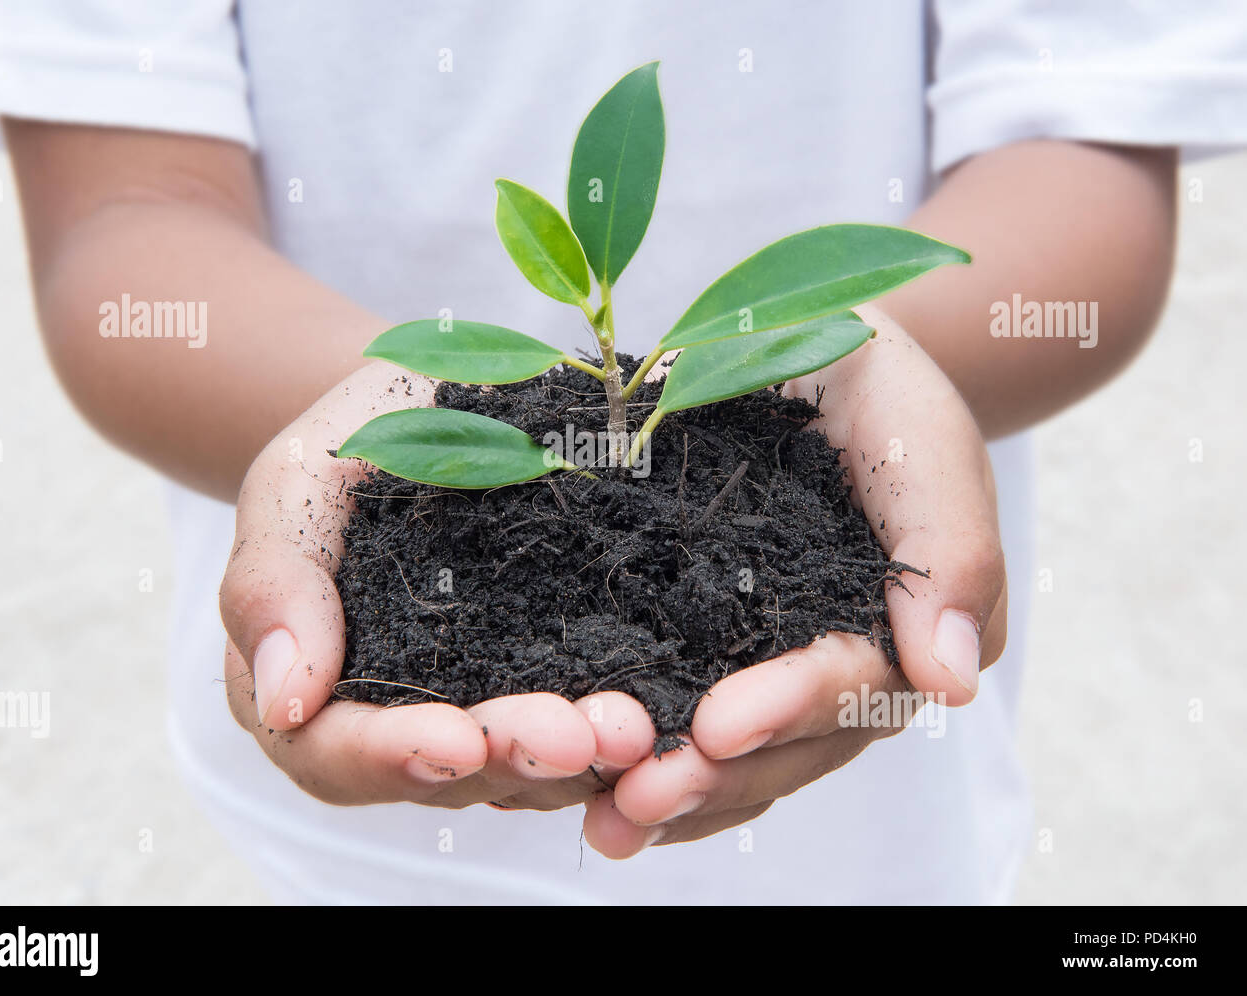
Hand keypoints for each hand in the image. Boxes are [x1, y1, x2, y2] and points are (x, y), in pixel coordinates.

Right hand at [219, 361, 656, 809]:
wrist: (438, 406)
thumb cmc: (352, 441)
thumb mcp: (296, 485)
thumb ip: (272, 583)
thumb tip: (285, 698)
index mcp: (313, 690)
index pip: (336, 753)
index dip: (396, 757)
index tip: (460, 739)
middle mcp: (398, 719)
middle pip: (448, 775)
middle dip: (515, 759)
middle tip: (581, 737)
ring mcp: (481, 705)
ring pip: (527, 767)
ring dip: (584, 759)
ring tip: (639, 726)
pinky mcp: (551, 680)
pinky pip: (584, 719)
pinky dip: (625, 720)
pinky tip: (668, 707)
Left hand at [582, 303, 1007, 854]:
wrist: (816, 351)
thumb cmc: (883, 389)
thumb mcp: (924, 440)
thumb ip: (949, 551)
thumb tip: (952, 683)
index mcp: (909, 630)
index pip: (855, 686)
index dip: (789, 708)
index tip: (719, 725)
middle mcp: (842, 665)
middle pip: (790, 747)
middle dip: (718, 777)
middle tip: (640, 799)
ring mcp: (774, 662)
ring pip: (737, 754)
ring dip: (675, 791)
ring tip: (607, 817)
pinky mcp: (711, 644)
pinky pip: (686, 712)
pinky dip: (648, 751)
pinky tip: (590, 785)